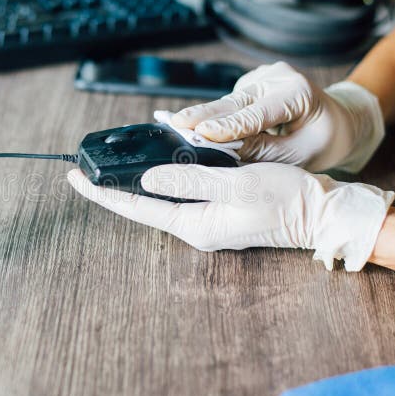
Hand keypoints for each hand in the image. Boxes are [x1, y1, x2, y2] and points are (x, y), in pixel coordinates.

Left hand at [68, 163, 393, 270]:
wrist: (319, 211)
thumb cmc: (284, 199)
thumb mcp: (234, 184)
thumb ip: (190, 181)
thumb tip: (147, 179)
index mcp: (195, 226)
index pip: (136, 210)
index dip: (103, 194)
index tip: (75, 179)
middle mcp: (197, 228)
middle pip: (144, 207)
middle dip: (114, 189)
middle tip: (85, 170)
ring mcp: (208, 221)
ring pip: (161, 200)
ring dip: (136, 184)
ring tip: (112, 168)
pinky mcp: (219, 212)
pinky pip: (182, 195)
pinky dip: (164, 180)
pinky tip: (156, 167)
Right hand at [171, 62, 384, 172]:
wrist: (339, 120)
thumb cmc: (324, 141)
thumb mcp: (299, 155)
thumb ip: (261, 151)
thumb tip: (221, 150)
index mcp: (299, 93)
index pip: (257, 114)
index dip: (227, 126)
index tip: (200, 135)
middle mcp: (279, 76)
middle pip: (235, 102)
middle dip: (202, 116)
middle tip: (173, 123)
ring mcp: (265, 74)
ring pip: (228, 102)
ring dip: (204, 117)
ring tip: (176, 126)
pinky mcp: (253, 81)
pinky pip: (231, 103)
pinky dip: (216, 117)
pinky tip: (199, 127)